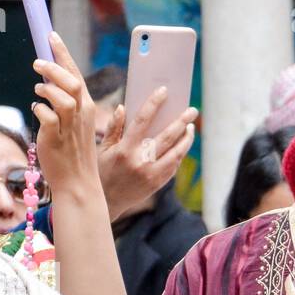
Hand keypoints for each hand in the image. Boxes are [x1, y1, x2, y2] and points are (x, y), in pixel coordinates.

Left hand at [30, 32, 100, 202]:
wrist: (78, 185)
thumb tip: (44, 84)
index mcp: (87, 109)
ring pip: (63, 96)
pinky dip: (39, 108)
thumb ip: (63, 105)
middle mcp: (81, 115)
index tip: (50, 36)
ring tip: (37, 89)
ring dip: (47, 87)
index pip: (76, 74)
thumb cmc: (74, 156)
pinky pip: (47, 116)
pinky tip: (36, 108)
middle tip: (37, 61)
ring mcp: (70, 127)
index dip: (63, 53)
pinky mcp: (55, 138)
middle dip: (54, 66)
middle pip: (72, 81)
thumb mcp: (75, 126)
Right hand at [96, 88, 197, 221]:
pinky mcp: (158, 184)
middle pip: (167, 137)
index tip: (164, 91)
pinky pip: (173, 166)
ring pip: (176, 153)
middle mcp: (140, 162)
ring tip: (191, 127)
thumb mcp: (103, 150)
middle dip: (182, 122)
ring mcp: (151, 174)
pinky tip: (183, 144)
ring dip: (186, 139)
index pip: (142, 120)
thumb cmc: (102, 172)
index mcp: (125, 149)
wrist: (108, 203)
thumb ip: (113, 129)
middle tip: (192, 110)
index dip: (154, 104)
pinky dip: (179, 154)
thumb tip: (123, 107)